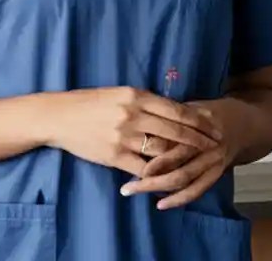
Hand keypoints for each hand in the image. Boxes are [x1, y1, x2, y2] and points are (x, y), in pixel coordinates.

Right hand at [50, 87, 223, 178]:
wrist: (57, 117)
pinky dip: (157, 173)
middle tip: (214, 145)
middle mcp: (132, 115)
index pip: (176, 109)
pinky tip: (167, 176)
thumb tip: (170, 110)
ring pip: (162, 150)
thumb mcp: (116, 93)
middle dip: (198, 139)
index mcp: (135, 96)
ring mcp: (124, 137)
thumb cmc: (87, 103)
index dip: (197, 120)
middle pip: (175, 130)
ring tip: (195, 161)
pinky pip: (143, 168)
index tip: (212, 126)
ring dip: (181, 157)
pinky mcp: (114, 156)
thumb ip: (142, 101)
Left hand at [119, 99, 241, 209]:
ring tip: (132, 191)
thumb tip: (133, 126)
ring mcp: (213, 160)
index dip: (149, 150)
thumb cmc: (202, 113)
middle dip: (148, 175)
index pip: (170, 139)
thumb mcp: (185, 106)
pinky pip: (197, 190)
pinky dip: (179, 199)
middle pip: (175, 162)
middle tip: (124, 182)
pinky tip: (161, 204)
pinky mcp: (217, 173)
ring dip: (157, 187)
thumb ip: (164, 116)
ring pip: (184, 178)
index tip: (125, 155)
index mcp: (195, 122)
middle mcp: (205, 143)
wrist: (239, 124)